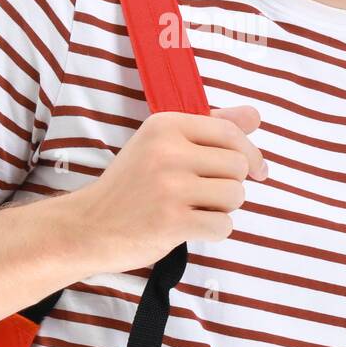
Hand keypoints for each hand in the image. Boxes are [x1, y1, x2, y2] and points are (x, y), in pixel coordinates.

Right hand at [72, 106, 267, 274]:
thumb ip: (210, 128)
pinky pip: (223, 225)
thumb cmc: (131, 185)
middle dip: (231, 184)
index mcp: (165, 125)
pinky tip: (190, 227)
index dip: (251, 152)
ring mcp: (169, 188)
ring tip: (194, 209)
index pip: (230, 132)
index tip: (256, 169)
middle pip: (238, 165)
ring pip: (235, 196)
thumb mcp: (162, 145)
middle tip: (205, 193)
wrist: (88, 226)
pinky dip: (214, 231)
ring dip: (223, 208)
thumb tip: (255, 116)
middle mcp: (167, 152)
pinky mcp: (172, 222)